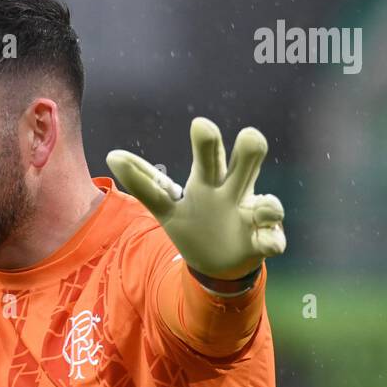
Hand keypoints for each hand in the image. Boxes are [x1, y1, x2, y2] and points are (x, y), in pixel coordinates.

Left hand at [106, 117, 286, 280]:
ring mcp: (251, 217)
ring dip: (266, 205)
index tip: (200, 124)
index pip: (208, 158)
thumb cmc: (195, 220)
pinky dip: (272, 240)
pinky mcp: (263, 242)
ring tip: (258, 208)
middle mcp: (233, 193)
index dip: (206, 144)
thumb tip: (112, 154)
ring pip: (267, 204)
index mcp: (209, 181)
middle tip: (250, 135)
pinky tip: (267, 241)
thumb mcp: (165, 206)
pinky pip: (274, 240)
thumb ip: (143, 182)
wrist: (218, 261)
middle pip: (244, 167)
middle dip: (248, 152)